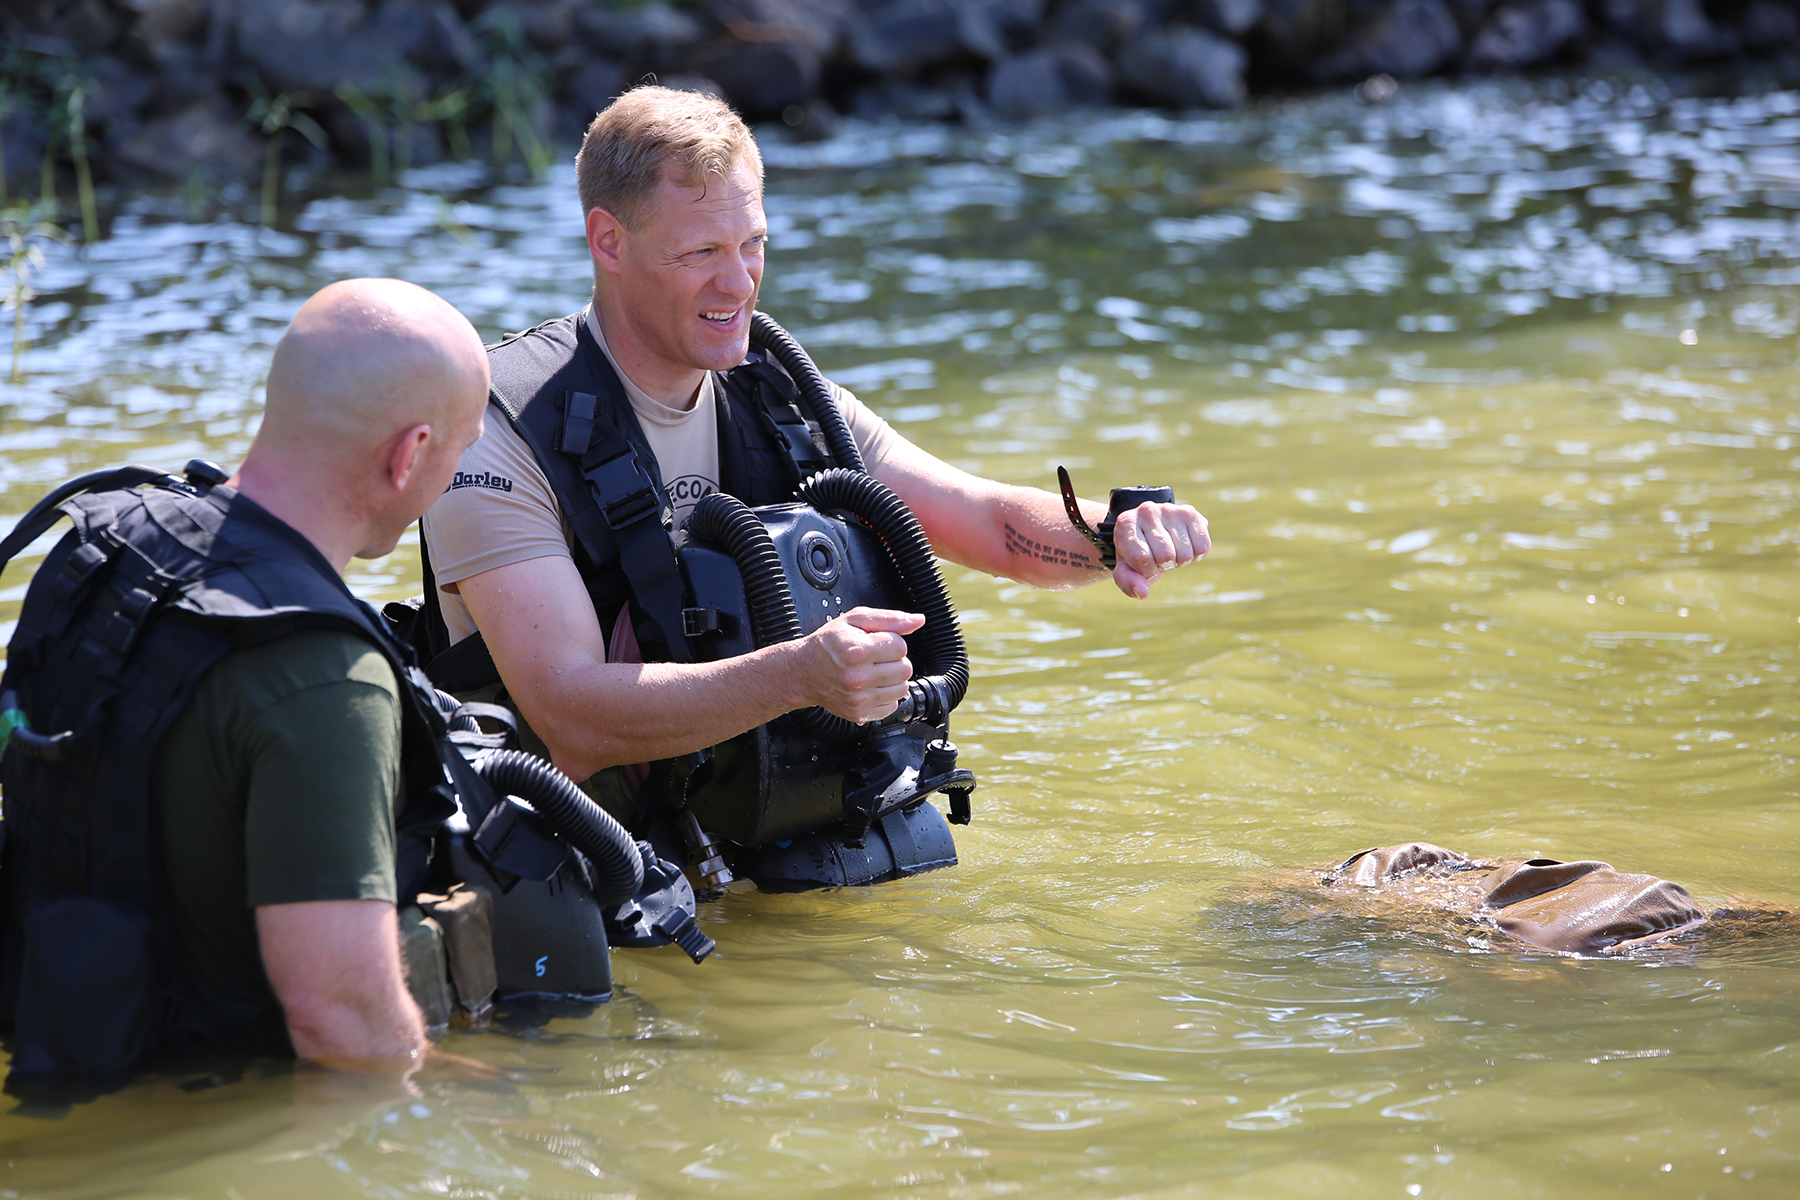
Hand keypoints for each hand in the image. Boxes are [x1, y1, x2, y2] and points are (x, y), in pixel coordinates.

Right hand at [796, 607, 922, 722]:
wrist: (803, 671)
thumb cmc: (828, 644)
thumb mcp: (855, 620)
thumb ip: (890, 619)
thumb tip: (918, 620)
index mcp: (857, 652)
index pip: (900, 647)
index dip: (891, 641)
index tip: (877, 642)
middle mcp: (857, 678)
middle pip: (905, 669)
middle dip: (894, 660)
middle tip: (876, 657)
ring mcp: (858, 699)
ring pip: (902, 688)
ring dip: (893, 678)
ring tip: (874, 671)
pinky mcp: (859, 713)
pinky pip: (892, 706)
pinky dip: (886, 696)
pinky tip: (871, 686)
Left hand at [1111, 503, 1209, 598]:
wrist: (1148, 531)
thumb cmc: (1135, 553)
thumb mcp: (1126, 569)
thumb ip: (1128, 582)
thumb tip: (1143, 593)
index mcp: (1126, 524)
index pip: (1142, 558)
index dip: (1147, 571)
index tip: (1143, 566)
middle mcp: (1147, 511)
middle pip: (1166, 556)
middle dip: (1163, 566)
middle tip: (1157, 558)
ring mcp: (1169, 509)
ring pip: (1185, 553)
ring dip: (1179, 561)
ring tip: (1170, 551)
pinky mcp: (1190, 512)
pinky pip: (1203, 546)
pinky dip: (1196, 555)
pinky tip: (1184, 546)